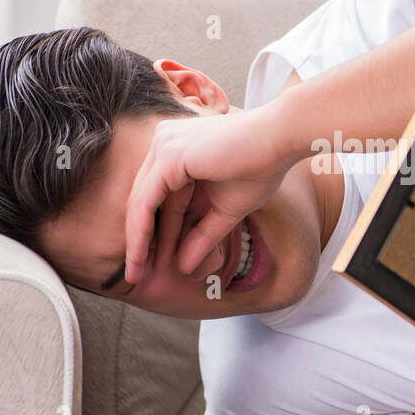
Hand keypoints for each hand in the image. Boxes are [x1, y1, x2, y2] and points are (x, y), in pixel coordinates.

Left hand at [124, 105, 296, 283]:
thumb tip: (185, 268)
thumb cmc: (261, 166)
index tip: (152, 264)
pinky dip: (142, 231)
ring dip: (138, 241)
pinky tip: (141, 255)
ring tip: (135, 273)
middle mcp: (165, 144)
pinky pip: (146, 201)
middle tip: (135, 274)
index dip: (155, 233)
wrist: (279, 139)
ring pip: (140, 203)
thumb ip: (203, 236)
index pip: (157, 198)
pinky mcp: (168, 156)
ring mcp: (163, 147)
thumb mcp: (226, 210)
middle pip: (144, 201)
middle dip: (140, 240)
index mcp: (177, 151)